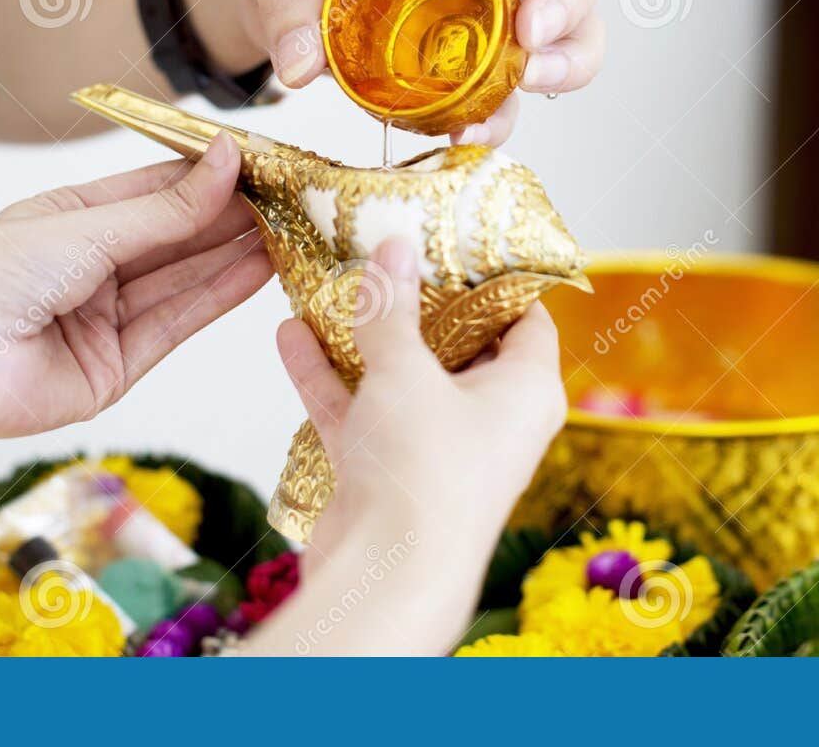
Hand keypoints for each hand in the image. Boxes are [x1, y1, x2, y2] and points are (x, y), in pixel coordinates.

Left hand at [0, 137, 271, 475]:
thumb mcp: (90, 227)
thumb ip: (169, 207)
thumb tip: (228, 160)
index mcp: (72, 220)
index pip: (157, 190)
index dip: (210, 176)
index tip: (262, 161)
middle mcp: (92, 267)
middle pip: (177, 238)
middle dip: (233, 216)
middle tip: (292, 195)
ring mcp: (105, 319)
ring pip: (184, 280)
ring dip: (237, 254)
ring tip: (292, 228)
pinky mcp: (117, 368)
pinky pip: (178, 324)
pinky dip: (220, 296)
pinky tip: (261, 268)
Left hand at [180, 0, 605, 143]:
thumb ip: (287, 5)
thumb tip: (299, 66)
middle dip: (565, 5)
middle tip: (531, 41)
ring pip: (564, 26)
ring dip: (563, 62)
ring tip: (527, 87)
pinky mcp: (474, 50)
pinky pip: (511, 81)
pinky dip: (507, 110)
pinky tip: (476, 132)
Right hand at [276, 235, 565, 578]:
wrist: (385, 578)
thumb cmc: (424, 474)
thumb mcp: (406, 370)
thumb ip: (393, 308)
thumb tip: (395, 247)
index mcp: (526, 390)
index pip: (526, 318)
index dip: (497, 278)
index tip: (461, 240)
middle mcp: (492, 419)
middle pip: (460, 345)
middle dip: (419, 302)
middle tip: (390, 252)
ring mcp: (439, 448)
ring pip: (404, 380)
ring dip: (366, 338)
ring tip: (333, 284)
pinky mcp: (392, 474)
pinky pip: (364, 413)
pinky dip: (332, 380)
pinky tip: (292, 336)